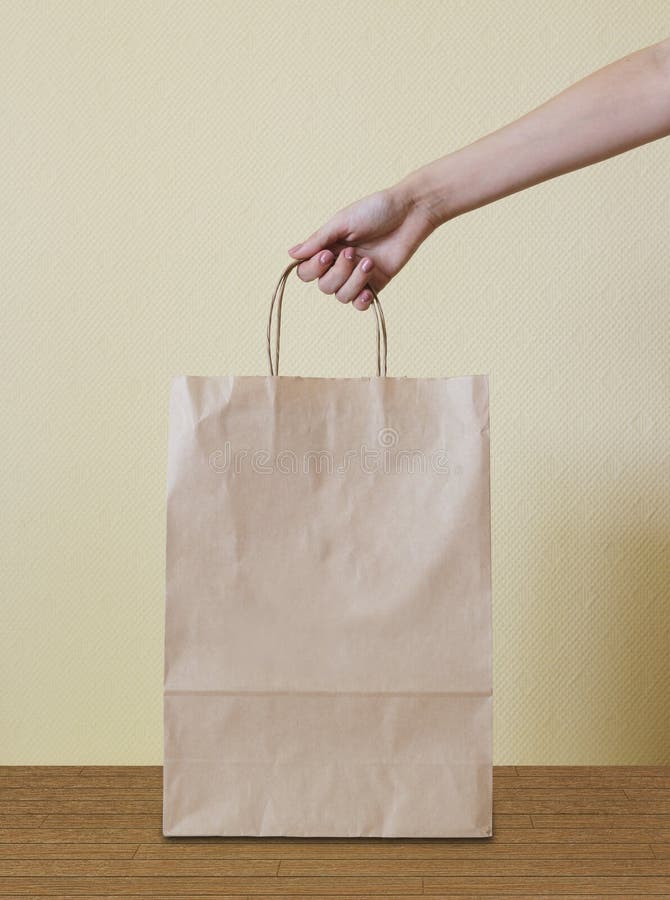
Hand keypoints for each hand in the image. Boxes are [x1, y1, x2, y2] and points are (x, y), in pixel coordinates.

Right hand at [287, 183, 438, 310]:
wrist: (409, 213)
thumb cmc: (375, 210)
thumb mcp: (342, 222)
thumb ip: (317, 240)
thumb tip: (291, 254)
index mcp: (327, 248)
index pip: (306, 272)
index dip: (313, 268)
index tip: (328, 254)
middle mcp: (339, 264)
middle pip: (323, 287)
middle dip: (338, 272)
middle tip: (353, 252)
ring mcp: (357, 276)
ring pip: (341, 297)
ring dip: (354, 281)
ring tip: (369, 261)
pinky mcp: (376, 284)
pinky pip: (360, 305)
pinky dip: (361, 300)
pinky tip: (368, 290)